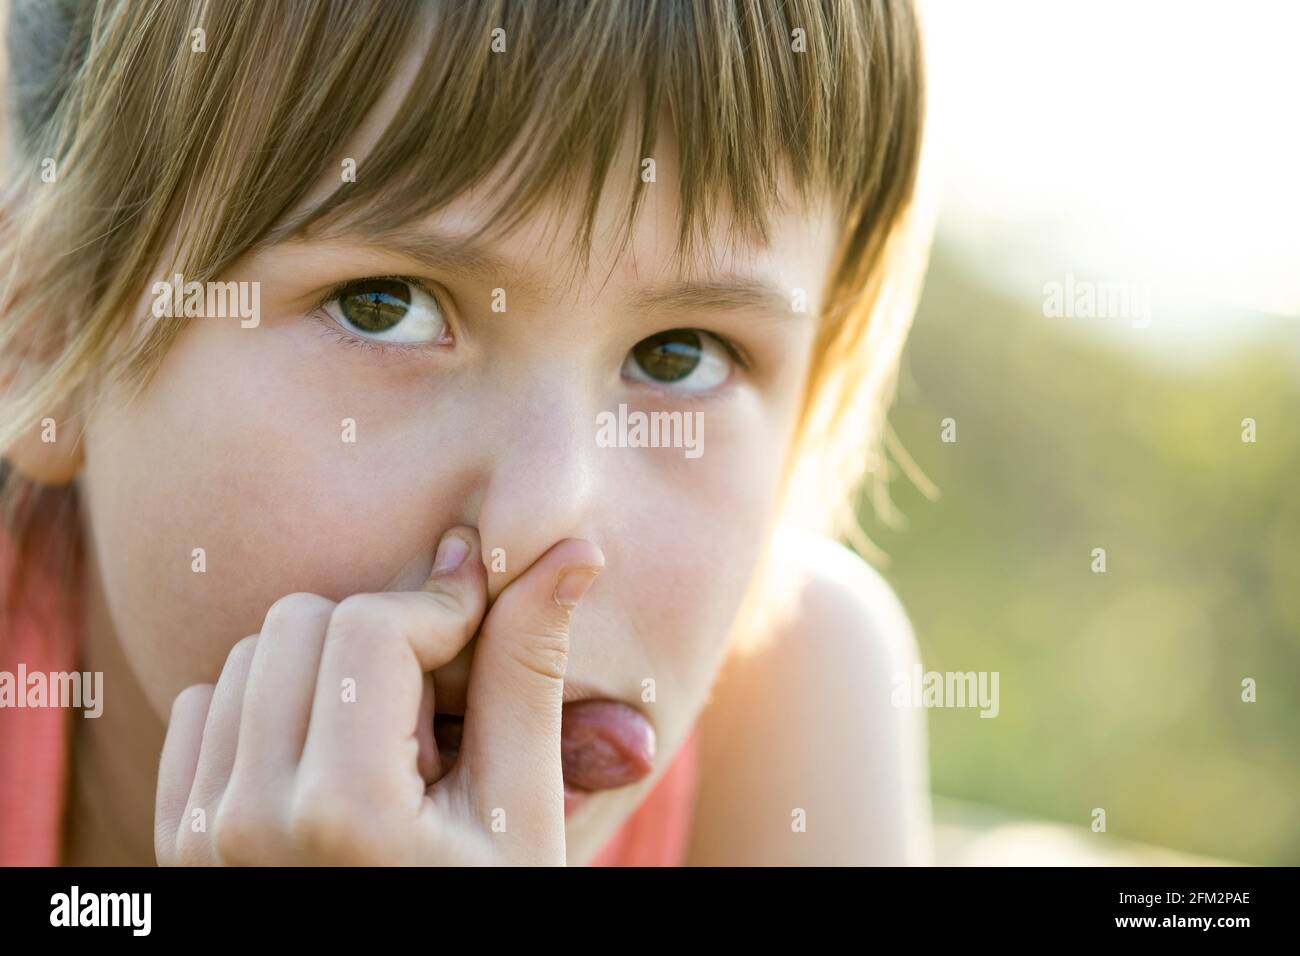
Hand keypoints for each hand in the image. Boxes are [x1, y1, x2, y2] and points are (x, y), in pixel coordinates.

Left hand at [154, 527, 603, 864]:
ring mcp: (198, 834)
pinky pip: (206, 706)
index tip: (487, 621)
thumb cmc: (483, 914)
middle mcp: (245, 820)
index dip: (444, 605)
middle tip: (440, 698)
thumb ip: (530, 672)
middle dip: (384, 636)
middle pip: (301, 622)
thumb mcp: (522, 810)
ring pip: (249, 656)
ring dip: (326, 667)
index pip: (372, 625)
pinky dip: (270, 704)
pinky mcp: (176, 839)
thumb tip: (571, 551)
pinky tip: (333, 757)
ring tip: (390, 737)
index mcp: (342, 812)